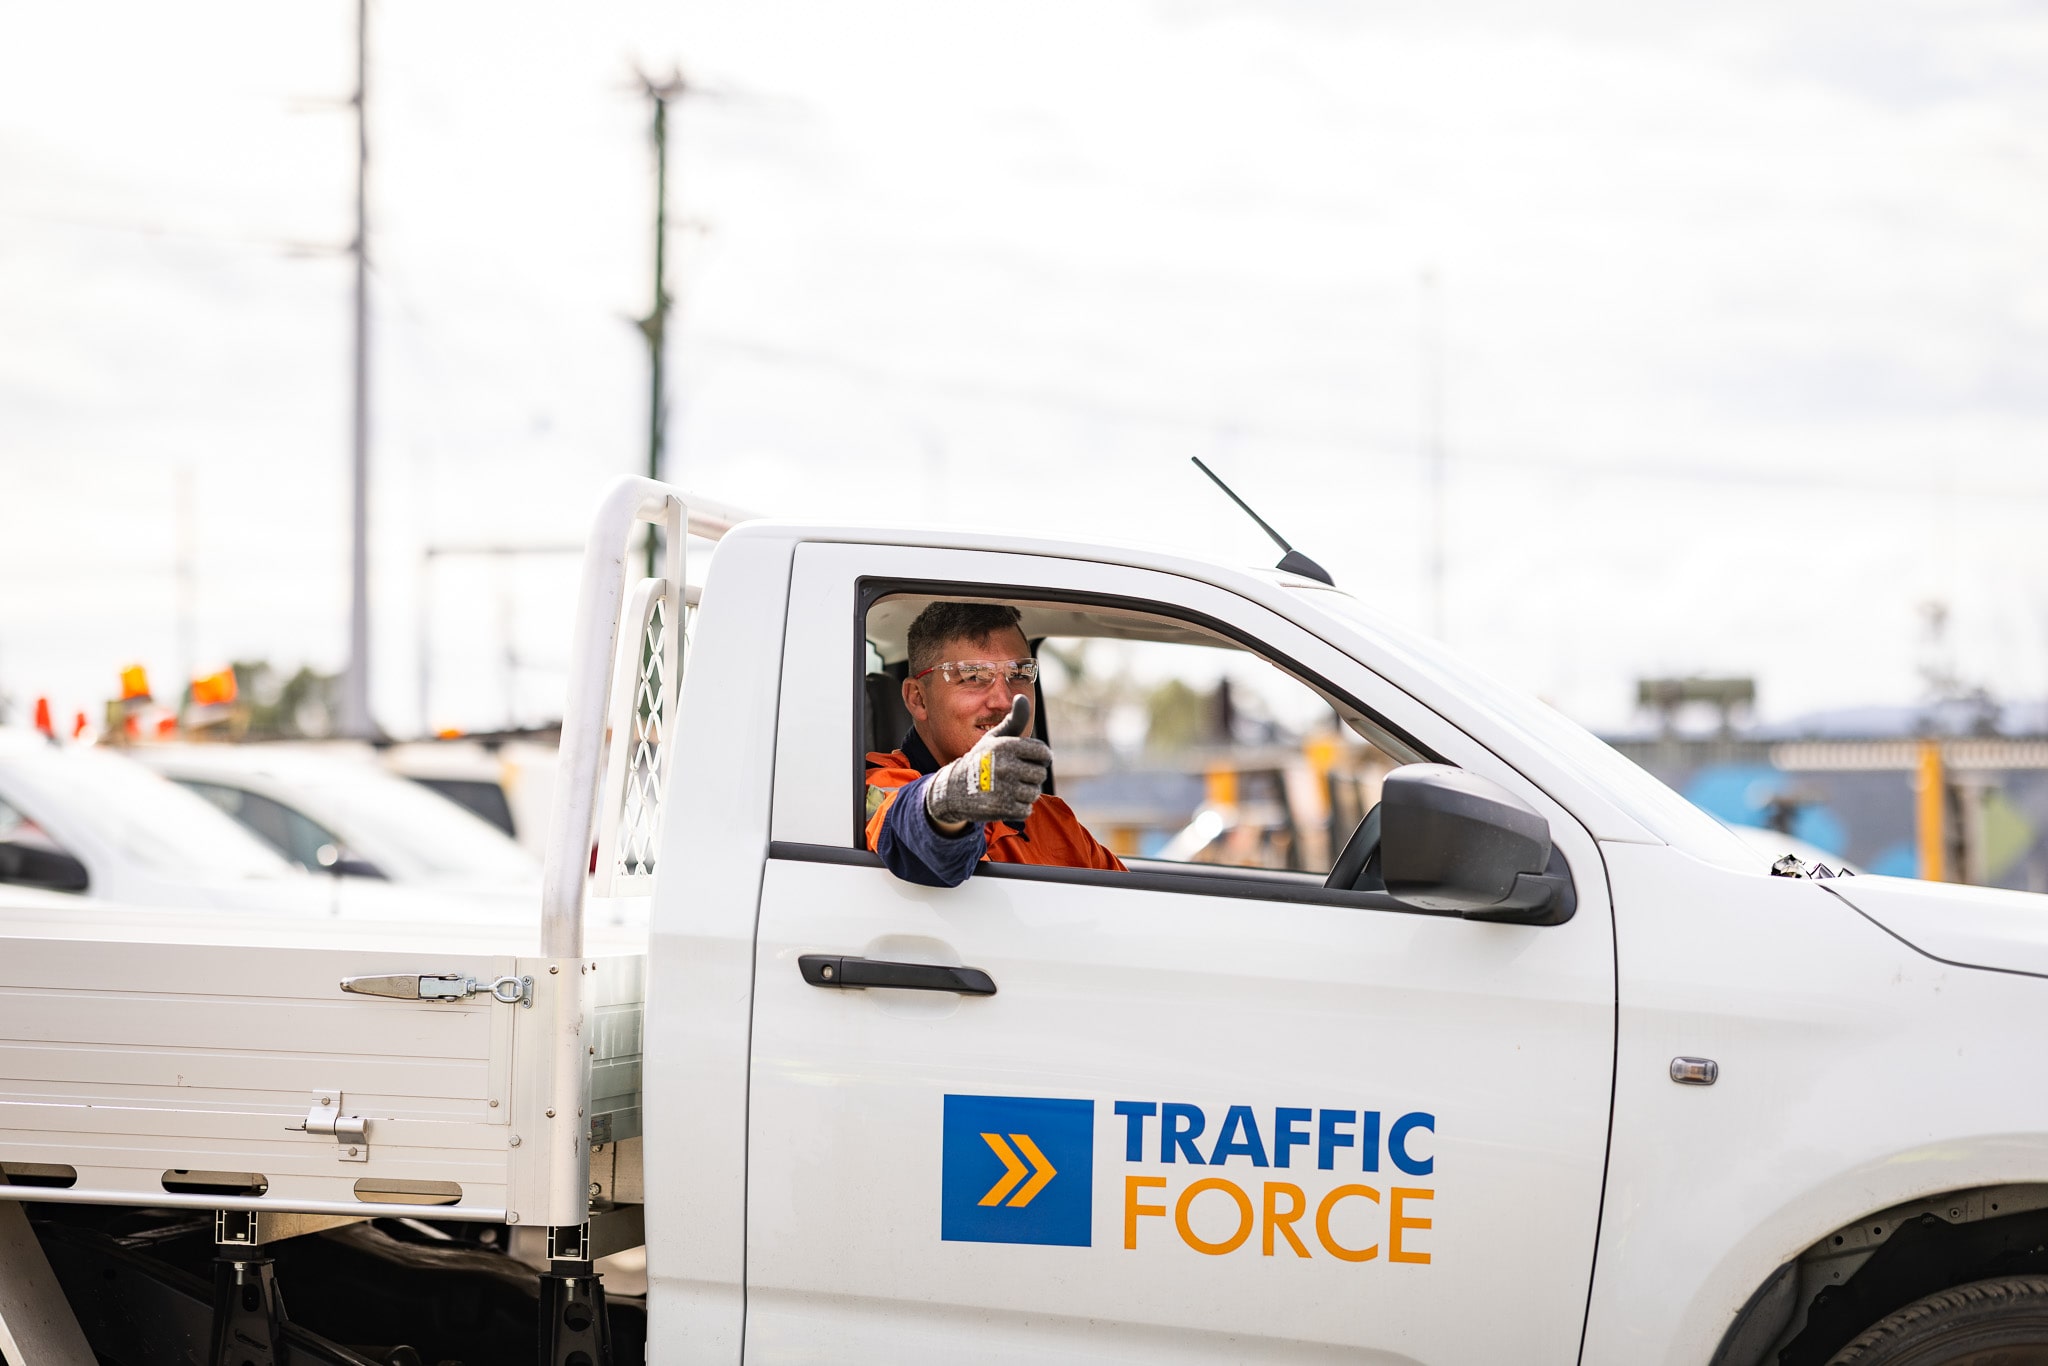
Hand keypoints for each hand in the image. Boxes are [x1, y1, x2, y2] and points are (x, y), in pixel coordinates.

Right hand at [924, 696, 1050, 829]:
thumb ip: (1013, 720)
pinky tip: (1004, 800)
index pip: (1043, 753)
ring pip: (1034, 793)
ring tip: (1008, 788)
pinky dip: (1018, 808)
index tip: (1030, 760)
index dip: (1040, 758)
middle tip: (1015, 776)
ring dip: (1024, 793)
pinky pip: (1026, 809)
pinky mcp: (1003, 808)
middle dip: (1030, 777)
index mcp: (1008, 746)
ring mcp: (1006, 789)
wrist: (954, 789)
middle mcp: (1007, 766)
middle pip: (1040, 775)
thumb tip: (1022, 697)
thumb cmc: (980, 760)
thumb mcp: (993, 738)